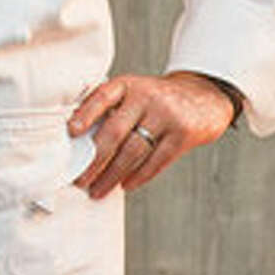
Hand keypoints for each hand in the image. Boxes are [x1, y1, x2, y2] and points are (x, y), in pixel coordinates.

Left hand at [68, 71, 235, 198]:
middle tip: (79, 179)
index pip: (102, 97)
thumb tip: (77, 136)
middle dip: (94, 159)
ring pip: (134, 151)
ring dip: (113, 174)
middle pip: (115, 131)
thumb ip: (110, 106)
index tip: (71, 132)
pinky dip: (139, 176)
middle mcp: (146, 97)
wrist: (203, 95)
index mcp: (128, 84)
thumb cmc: (156, 98)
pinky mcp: (183, 135)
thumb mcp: (133, 90)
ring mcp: (166, 116)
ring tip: (97, 190)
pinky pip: (157, 160)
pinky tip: (125, 185)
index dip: (86, 114)